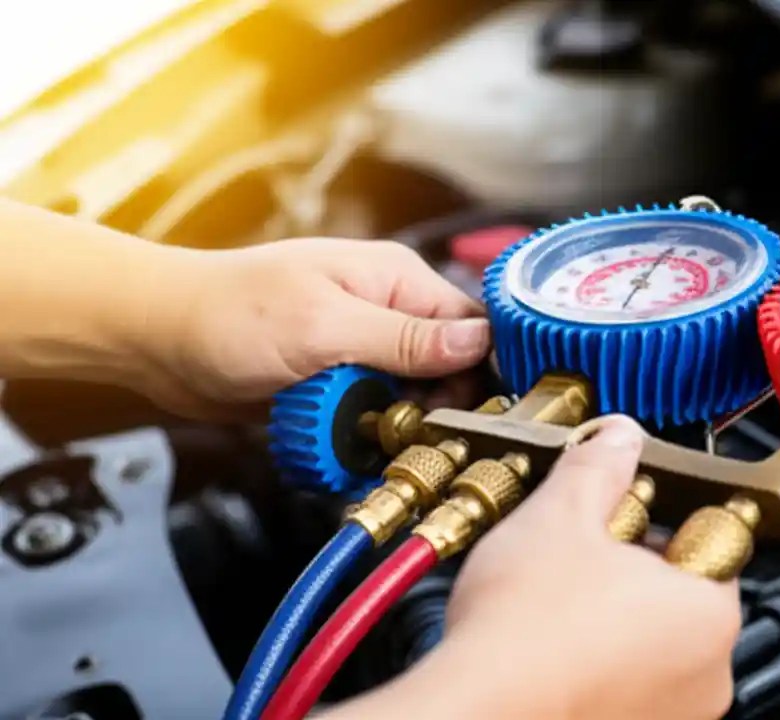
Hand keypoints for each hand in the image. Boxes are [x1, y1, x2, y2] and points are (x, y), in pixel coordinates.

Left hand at [134, 238, 489, 419]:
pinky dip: (359, 437)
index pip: (470, 326)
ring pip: (411, 402)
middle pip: (447, 371)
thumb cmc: (228, 314)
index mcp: (396, 280)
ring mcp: (361, 349)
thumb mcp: (323, 326)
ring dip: (390, 427)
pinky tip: (337, 441)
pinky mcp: (337, 383)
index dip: (478, 371)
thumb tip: (477, 342)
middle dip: (431, 407)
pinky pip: (371, 418)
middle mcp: (386, 311)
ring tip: (357, 435)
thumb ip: (403, 338)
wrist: (157, 340)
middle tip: (400, 430)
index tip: (469, 411)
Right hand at [334, 416, 741, 719]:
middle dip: (631, 571)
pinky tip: (552, 650)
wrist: (475, 710)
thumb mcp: (561, 516)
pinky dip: (598, 666)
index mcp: (710, 612)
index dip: (653, 523)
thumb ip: (600, 467)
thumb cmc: (522, 631)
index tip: (618, 520)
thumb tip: (618, 437)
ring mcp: (673, 715)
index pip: (707, 545)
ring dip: (614, 620)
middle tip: (577, 560)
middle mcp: (709, 675)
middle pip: (679, 597)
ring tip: (557, 606)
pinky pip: (627, 687)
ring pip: (651, 645)